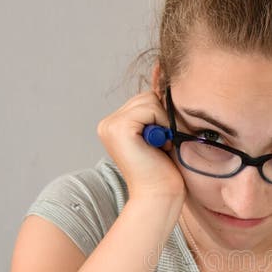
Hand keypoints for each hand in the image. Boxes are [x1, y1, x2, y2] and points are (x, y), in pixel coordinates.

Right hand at [97, 91, 185, 206]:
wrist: (159, 195)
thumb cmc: (164, 171)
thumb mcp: (159, 135)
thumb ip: (157, 111)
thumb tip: (163, 75)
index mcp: (114, 124)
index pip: (145, 99)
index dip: (161, 118)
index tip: (161, 143)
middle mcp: (108, 123)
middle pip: (147, 96)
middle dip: (163, 119)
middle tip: (162, 146)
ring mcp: (110, 124)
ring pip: (150, 100)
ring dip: (164, 123)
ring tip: (159, 147)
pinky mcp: (119, 127)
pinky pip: (151, 108)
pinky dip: (162, 125)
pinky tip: (158, 146)